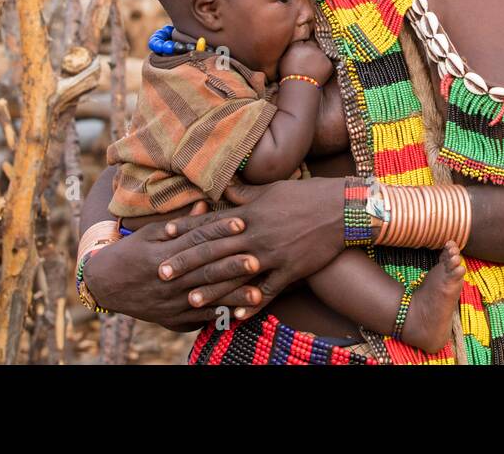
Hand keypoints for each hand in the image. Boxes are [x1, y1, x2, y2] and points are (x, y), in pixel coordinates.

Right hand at [81, 200, 264, 329]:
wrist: (105, 286)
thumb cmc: (130, 253)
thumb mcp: (150, 233)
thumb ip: (180, 223)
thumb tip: (205, 205)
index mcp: (162, 254)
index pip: (196, 240)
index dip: (219, 231)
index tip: (242, 222)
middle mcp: (168, 279)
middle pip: (205, 270)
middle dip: (232, 265)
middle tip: (258, 259)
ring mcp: (171, 302)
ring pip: (207, 298)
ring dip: (234, 296)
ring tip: (259, 292)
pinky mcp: (173, 319)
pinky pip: (200, 318)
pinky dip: (221, 315)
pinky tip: (242, 312)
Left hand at [152, 177, 345, 319]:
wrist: (341, 209)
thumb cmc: (305, 195)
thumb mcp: (272, 189)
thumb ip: (244, 193)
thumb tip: (222, 187)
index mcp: (249, 213)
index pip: (211, 222)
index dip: (186, 229)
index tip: (163, 236)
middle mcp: (256, 234)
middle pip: (214, 250)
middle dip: (186, 263)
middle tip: (161, 273)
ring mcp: (272, 255)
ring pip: (235, 275)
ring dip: (212, 289)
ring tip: (189, 300)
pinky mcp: (290, 270)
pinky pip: (268, 292)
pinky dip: (251, 305)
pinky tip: (235, 316)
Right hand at [278, 39, 333, 83]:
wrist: (299, 87)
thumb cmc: (289, 75)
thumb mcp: (284, 59)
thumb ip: (292, 50)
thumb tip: (296, 46)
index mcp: (299, 45)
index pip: (304, 42)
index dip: (303, 48)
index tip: (302, 55)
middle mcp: (311, 47)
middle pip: (313, 45)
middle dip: (311, 51)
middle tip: (308, 62)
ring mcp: (321, 55)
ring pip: (321, 53)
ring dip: (318, 58)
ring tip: (312, 69)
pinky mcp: (328, 63)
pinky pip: (327, 62)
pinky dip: (324, 67)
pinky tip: (318, 74)